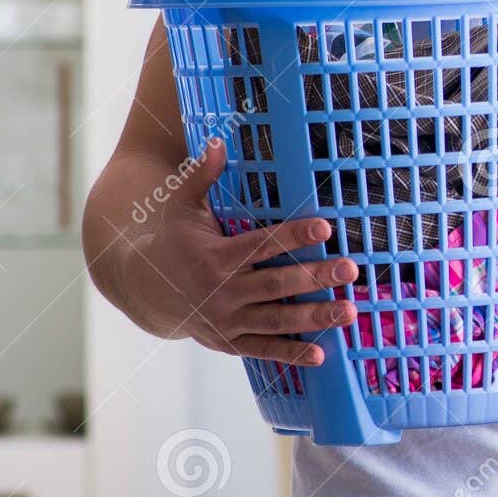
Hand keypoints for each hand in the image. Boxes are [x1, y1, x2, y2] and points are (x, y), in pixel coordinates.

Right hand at [117, 136, 357, 366]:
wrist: (147, 290)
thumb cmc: (173, 239)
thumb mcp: (181, 206)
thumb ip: (202, 176)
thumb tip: (218, 141)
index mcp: (214, 256)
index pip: (261, 244)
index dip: (294, 236)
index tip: (326, 228)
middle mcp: (222, 292)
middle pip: (275, 285)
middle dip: (314, 278)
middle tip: (350, 269)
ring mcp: (226, 321)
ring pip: (276, 321)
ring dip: (314, 318)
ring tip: (349, 311)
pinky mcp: (229, 342)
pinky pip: (263, 351)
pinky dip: (291, 355)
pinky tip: (321, 354)